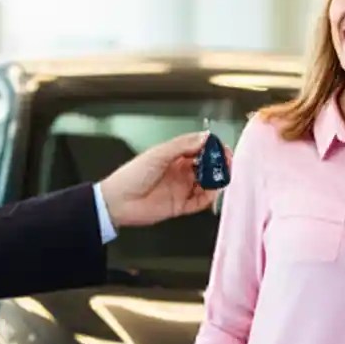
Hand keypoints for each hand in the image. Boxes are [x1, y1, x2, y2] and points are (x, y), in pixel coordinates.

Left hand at [98, 131, 229, 227]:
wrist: (118, 202)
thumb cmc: (133, 175)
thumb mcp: (159, 154)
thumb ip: (183, 145)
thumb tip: (206, 137)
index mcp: (174, 157)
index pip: (199, 149)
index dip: (212, 147)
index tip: (221, 147)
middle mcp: (181, 172)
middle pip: (206, 166)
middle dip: (218, 163)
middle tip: (226, 162)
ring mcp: (182, 189)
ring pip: (207, 184)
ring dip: (216, 180)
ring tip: (222, 176)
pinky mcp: (181, 206)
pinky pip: (200, 202)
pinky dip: (209, 197)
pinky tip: (212, 191)